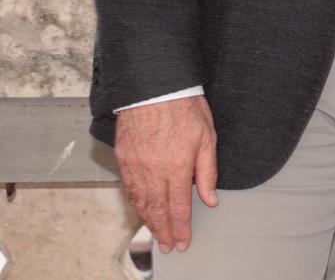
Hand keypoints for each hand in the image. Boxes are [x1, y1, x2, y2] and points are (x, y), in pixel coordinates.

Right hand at [114, 96, 219, 253]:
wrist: (154, 87)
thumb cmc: (185, 108)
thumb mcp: (207, 137)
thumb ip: (208, 171)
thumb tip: (210, 199)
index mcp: (177, 167)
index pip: (179, 207)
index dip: (181, 228)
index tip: (183, 242)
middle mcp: (153, 171)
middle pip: (158, 210)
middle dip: (164, 231)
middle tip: (169, 246)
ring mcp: (135, 166)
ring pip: (141, 202)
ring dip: (149, 221)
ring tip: (157, 234)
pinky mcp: (124, 158)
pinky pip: (129, 188)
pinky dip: (136, 203)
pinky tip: (142, 209)